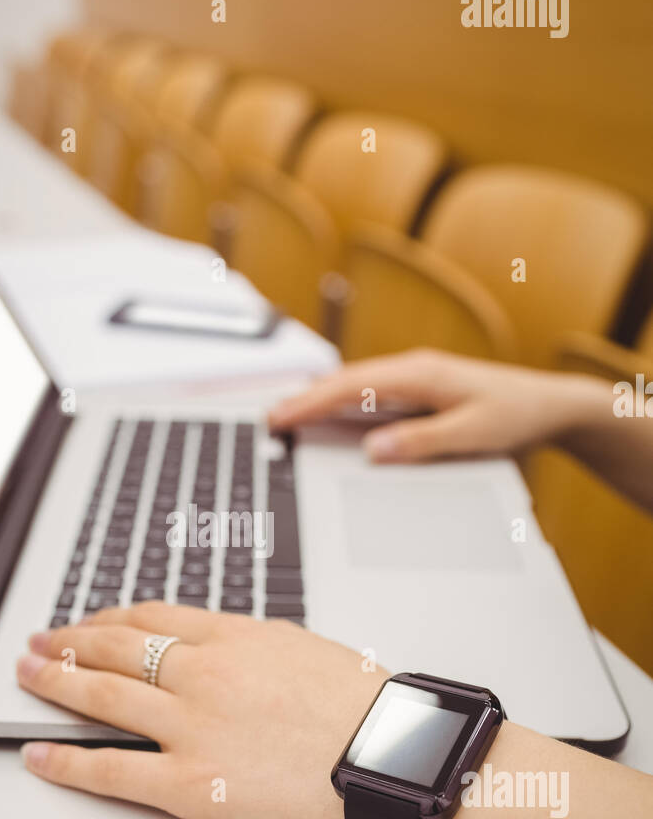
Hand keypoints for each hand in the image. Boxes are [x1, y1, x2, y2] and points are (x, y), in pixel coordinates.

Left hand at [17, 603, 385, 818]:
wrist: (396, 760)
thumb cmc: (371, 713)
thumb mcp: (311, 654)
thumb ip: (259, 651)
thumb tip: (232, 652)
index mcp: (236, 638)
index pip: (151, 619)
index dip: (107, 618)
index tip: (88, 622)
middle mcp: (204, 673)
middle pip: (115, 647)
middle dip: (67, 642)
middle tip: (37, 643)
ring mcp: (192, 727)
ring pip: (102, 695)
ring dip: (54, 683)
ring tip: (26, 677)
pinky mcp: (192, 784)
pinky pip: (112, 769)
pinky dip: (67, 762)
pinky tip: (40, 755)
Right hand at [269, 348, 602, 462]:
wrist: (550, 405)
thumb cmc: (516, 416)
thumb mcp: (472, 435)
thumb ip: (422, 443)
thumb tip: (374, 448)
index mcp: (420, 375)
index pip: (351, 387)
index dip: (310, 402)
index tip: (279, 417)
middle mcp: (414, 369)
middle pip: (346, 381)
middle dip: (305, 398)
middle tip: (269, 420)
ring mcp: (416, 376)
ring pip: (357, 384)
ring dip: (322, 398)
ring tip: (289, 416)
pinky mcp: (421, 388)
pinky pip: (372, 391)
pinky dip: (344, 401)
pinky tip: (333, 412)